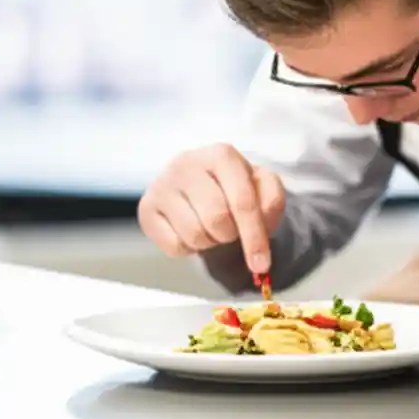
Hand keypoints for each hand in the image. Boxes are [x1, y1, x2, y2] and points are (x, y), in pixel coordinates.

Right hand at [138, 143, 284, 271]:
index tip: (262, 264)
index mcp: (221, 154)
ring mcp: (162, 185)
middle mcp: (186, 164)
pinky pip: (174, 245)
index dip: (255, 236)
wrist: (196, 180)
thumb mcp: (259, 185)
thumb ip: (272, 200)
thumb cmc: (231, 185)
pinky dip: (188, 248)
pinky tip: (189, 230)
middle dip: (229, 235)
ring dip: (209, 242)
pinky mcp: (146, 207)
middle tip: (229, 230)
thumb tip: (263, 226)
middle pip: (217, 219)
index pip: (242, 201)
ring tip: (209, 227)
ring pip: (194, 234)